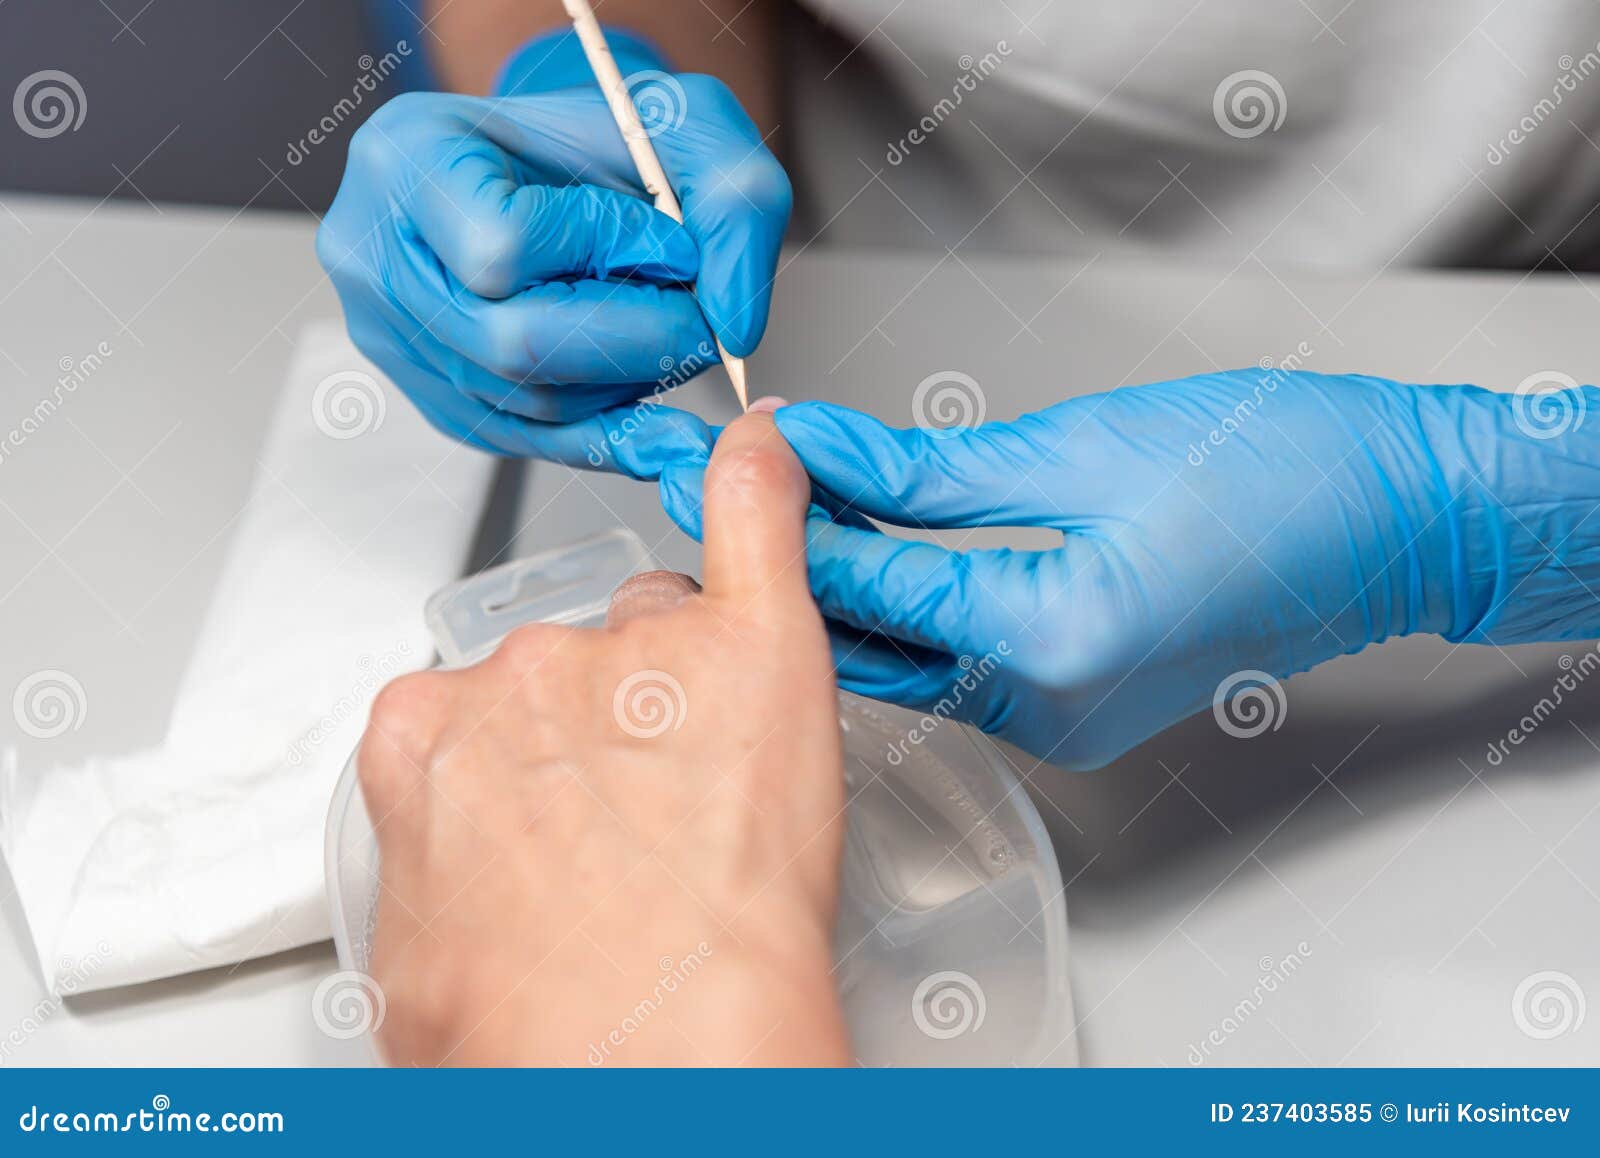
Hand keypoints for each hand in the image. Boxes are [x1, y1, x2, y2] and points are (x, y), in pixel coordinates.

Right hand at [316, 28, 789, 472]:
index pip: (503, 244)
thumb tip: (734, 326)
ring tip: (671, 336)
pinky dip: (611, 434)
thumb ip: (735, 203)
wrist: (548, 172)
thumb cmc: (594, 140)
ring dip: (628, 385)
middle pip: (513, 344)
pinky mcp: (435, 398)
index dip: (608, 252)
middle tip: (698, 320)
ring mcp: (395, 338)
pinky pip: (530, 441)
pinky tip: (665, 424)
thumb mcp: (682, 124)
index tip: (672, 243)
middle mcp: (377, 257)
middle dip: (637, 341)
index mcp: (408, 161)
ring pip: (528, 402)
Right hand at [358, 404, 850, 1066]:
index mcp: (425, 741)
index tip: (577, 815)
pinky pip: (751, 524)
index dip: (546, 764)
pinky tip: (765, 464)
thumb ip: (423, 873)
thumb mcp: (417, 964)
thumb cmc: (541, 1035)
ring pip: (666, 637)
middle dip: (616, 730)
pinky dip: (761, 489)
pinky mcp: (746, 642)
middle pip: (580, 665)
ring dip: (692, 694)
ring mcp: (632, 653)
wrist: (653, 1049)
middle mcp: (519, 680)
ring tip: (721, 810)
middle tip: (659, 830)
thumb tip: (439, 868)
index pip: (494, 707)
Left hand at [660, 371, 1599, 768]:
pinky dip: (898, 614)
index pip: (867, 584)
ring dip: (836, 591)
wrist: (1391, 524)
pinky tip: (858, 559)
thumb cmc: (1280, 471)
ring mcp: (1059, 722)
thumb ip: (928, 467)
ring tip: (766, 514)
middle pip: (868, 640)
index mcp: (1051, 641)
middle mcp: (1047, 707)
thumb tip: (823, 453)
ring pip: (902, 660)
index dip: (775, 518)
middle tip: (712, 492)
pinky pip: (950, 666)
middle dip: (786, 566)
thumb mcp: (1079, 446)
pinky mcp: (1070, 709)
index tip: (712, 468)